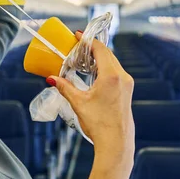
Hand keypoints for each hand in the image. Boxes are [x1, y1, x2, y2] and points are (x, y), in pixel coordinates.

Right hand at [49, 32, 134, 158]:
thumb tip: (52, 79)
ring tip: (84, 59)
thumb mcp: (78, 103)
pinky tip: (94, 73)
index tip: (78, 36)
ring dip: (99, 58)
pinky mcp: (127, 91)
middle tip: (78, 47)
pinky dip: (105, 67)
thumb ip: (65, 88)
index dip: (88, 41)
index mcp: (111, 76)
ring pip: (113, 62)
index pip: (100, 49)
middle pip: (107, 54)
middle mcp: (122, 77)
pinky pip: (116, 72)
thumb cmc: (99, 124)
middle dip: (92, 48)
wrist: (116, 143)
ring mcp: (127, 84)